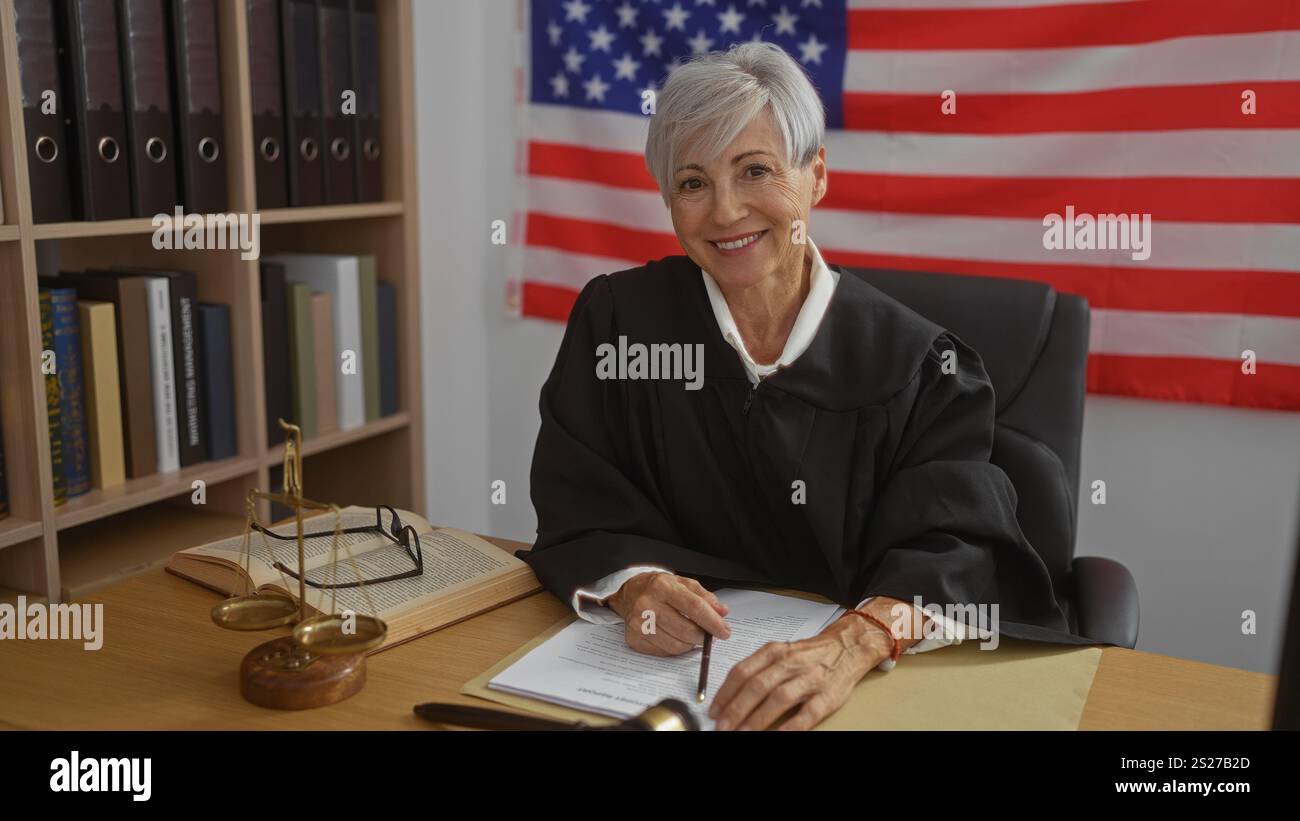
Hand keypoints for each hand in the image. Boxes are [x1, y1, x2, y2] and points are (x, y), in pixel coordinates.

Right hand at [606, 573, 730, 655]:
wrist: (629, 593)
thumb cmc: (658, 588)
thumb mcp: (682, 583)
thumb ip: (704, 597)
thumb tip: (722, 612)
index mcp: (662, 586)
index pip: (694, 607)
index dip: (713, 622)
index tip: (725, 631)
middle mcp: (647, 605)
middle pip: (686, 630)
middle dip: (703, 637)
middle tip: (710, 636)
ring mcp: (638, 624)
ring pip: (676, 646)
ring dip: (690, 644)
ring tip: (692, 636)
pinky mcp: (634, 639)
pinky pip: (664, 652)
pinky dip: (676, 648)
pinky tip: (676, 638)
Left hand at [709, 615, 891, 729]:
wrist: (847, 647)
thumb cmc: (808, 654)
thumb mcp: (779, 652)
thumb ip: (756, 669)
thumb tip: (728, 695)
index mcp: (774, 652)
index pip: (743, 671)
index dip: (725, 693)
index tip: (713, 710)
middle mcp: (790, 663)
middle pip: (757, 686)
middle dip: (736, 709)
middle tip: (722, 726)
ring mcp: (810, 679)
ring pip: (779, 698)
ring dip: (757, 719)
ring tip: (742, 733)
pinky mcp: (828, 695)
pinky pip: (808, 713)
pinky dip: (792, 726)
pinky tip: (779, 735)